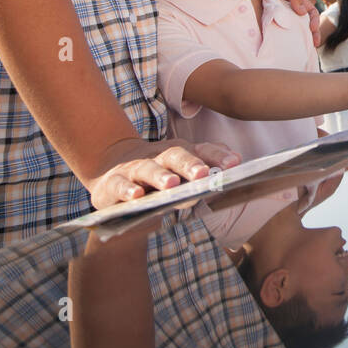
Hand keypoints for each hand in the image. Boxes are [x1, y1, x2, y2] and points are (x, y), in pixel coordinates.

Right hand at [88, 138, 240, 208]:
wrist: (111, 171)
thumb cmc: (157, 176)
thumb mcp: (180, 172)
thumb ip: (205, 166)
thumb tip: (236, 159)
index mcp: (180, 153)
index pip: (202, 151)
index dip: (218, 156)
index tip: (235, 163)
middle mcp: (159, 156)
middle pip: (176, 156)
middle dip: (190, 164)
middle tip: (203, 174)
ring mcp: (135, 168)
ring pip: (148, 169)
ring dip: (160, 176)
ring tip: (172, 185)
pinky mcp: (112, 183)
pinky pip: (120, 185)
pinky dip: (127, 191)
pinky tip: (136, 197)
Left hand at [244, 0, 320, 46]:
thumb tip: (304, 12)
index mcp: (295, 1)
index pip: (311, 12)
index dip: (315, 20)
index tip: (312, 28)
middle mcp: (290, 11)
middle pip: (307, 24)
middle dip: (313, 34)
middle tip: (315, 43)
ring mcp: (281, 19)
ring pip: (296, 31)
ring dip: (304, 39)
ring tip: (307, 48)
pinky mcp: (270, 25)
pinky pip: (282, 34)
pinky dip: (288, 42)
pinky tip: (291, 47)